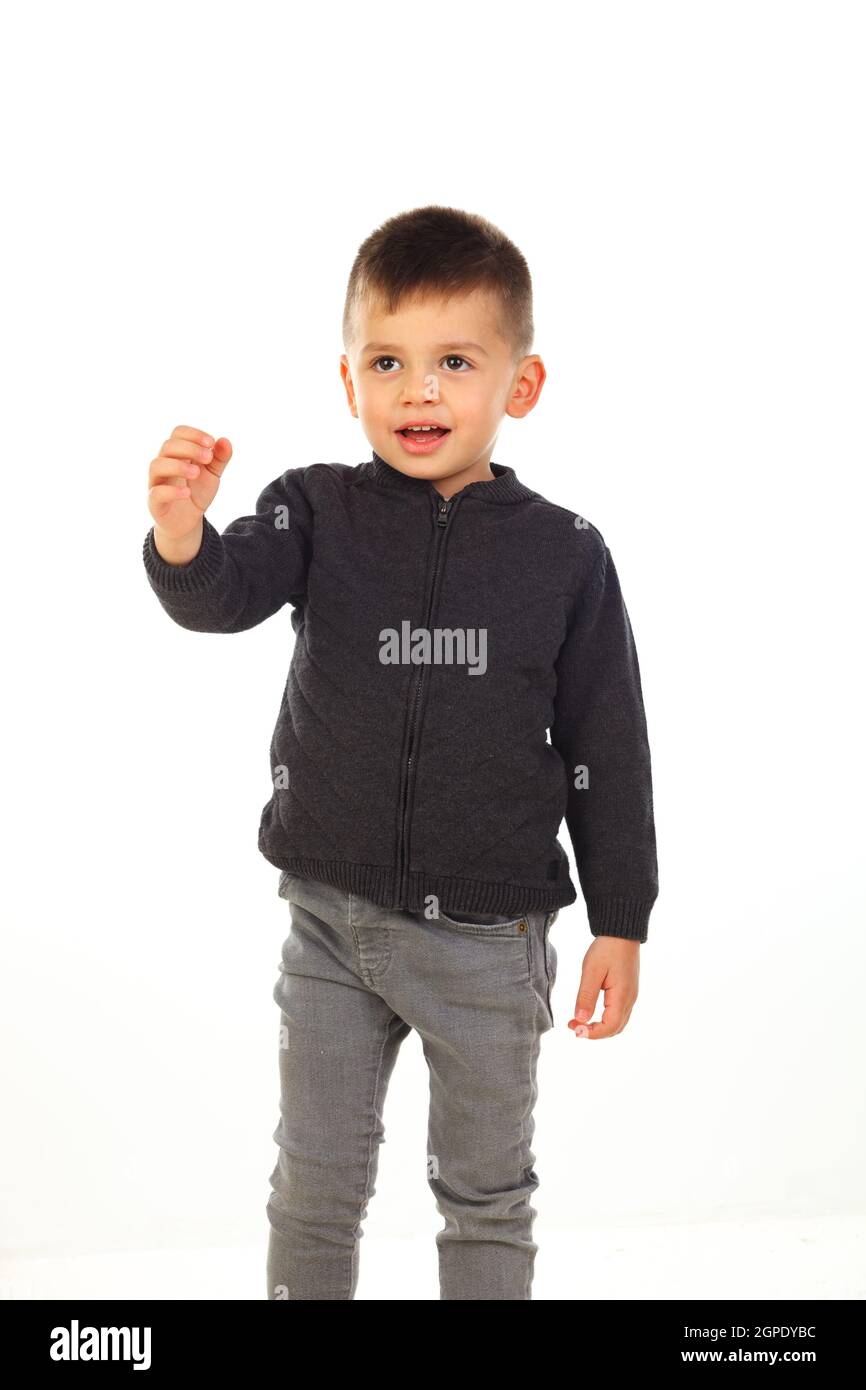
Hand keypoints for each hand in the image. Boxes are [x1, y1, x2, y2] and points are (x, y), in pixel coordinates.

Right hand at [147, 424, 232, 539]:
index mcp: (177, 453)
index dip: (193, 434)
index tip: (211, 442)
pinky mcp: (155, 502)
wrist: (188, 521)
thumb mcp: (212, 474)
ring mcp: (157, 482)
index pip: (178, 433)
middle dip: (190, 448)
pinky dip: (171, 491)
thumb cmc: (197, 492)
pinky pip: (156, 493)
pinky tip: (187, 493)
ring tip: (196, 473)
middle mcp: (164, 464)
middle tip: (208, 458)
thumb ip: (219, 458)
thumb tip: (225, 440)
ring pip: (157, 465)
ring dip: (178, 466)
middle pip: (168, 446)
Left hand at [568, 935, 639, 1038]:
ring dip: (599, 1027)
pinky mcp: (628, 990)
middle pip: (615, 1029)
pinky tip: (591, 1011)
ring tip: (579, 1021)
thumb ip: (586, 996)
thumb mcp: (592, 970)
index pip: (610, 1027)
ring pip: (618, 1023)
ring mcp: (631, 996)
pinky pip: (619, 1013)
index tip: (574, 1030)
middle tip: (573, 1026)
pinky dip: (605, 1019)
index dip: (592, 1033)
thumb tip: (581, 1020)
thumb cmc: (607, 948)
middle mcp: (630, 999)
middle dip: (594, 1032)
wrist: (622, 932)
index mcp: (622, 996)